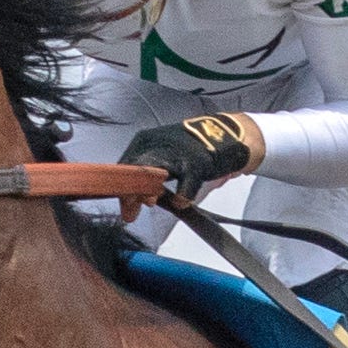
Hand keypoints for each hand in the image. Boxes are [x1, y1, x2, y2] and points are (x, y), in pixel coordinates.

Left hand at [119, 114, 263, 197]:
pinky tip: (180, 203)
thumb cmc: (190, 152)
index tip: (126, 209)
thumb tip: (132, 206)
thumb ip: (147, 178)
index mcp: (146, 141)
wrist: (225, 135)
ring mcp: (178, 153)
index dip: (122, 189)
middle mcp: (158, 144)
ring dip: (149, 191)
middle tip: (131, 212)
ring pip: (155, 172)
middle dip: (131, 192)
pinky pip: (186, 182)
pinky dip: (182, 195)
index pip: (125, 166)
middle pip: (135, 169)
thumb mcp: (163, 158)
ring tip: (149, 203)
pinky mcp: (197, 162)